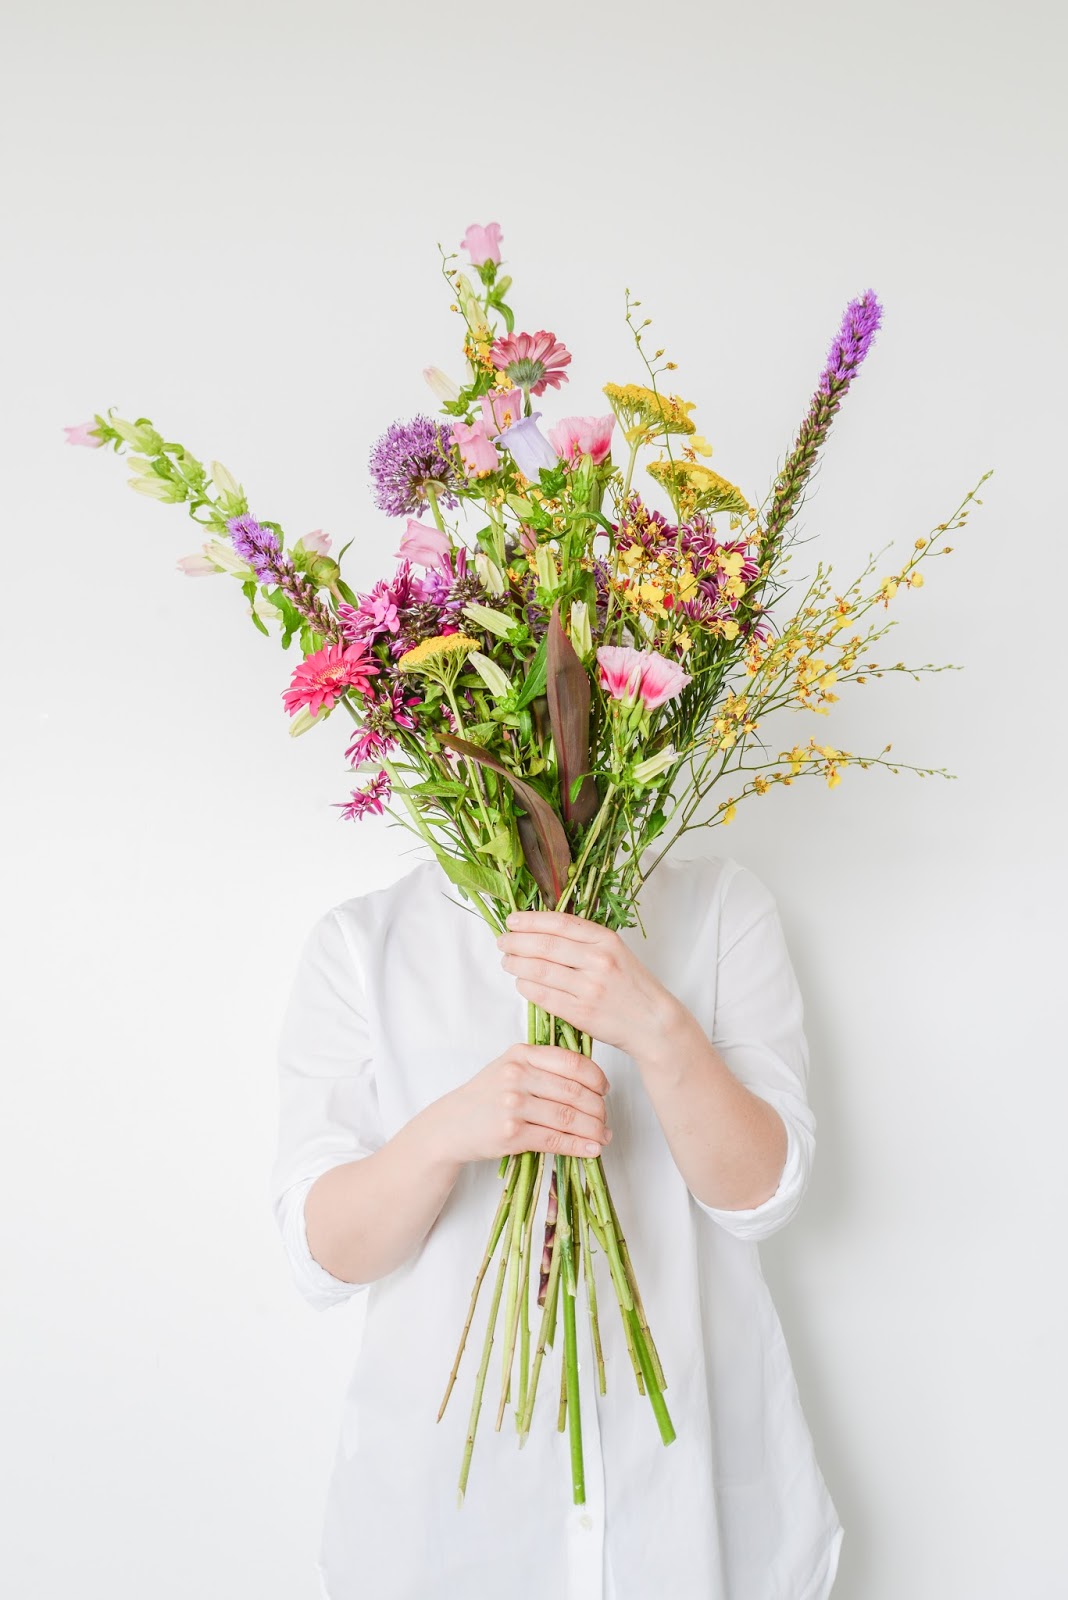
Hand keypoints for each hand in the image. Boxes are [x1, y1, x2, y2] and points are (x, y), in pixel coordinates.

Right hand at [427, 1042, 612, 1164]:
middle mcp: (517, 1075)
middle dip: (598, 1109)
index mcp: (521, 1054)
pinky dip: (578, 1146)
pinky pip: (555, 1140)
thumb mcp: (510, 1067)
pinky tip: (591, 1150)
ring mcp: (513, 1105)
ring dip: (593, 1130)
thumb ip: (544, 1065)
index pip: (572, 1062)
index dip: (596, 1078)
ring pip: (568, 1117)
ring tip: (603, 1136)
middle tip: (605, 1119)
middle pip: (574, 1091)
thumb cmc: (486, 1095)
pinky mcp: (511, 1134)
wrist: (451, 1124)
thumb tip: (592, 1080)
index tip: (605, 1090)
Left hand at [496, 909, 685, 1061]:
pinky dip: (527, 988)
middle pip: (544, 946)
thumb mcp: (615, 951)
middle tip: (502, 942)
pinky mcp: (581, 1013)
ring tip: (507, 962)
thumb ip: (583, 940)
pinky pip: (544, 997)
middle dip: (516, 942)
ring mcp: (589, 988)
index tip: (512, 921)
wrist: (653, 1022)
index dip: (530, 920)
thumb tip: (542, 929)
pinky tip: (521, 983)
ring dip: (517, 965)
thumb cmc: (631, 985)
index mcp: (606, 940)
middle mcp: (598, 961)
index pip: (559, 923)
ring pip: (540, 971)